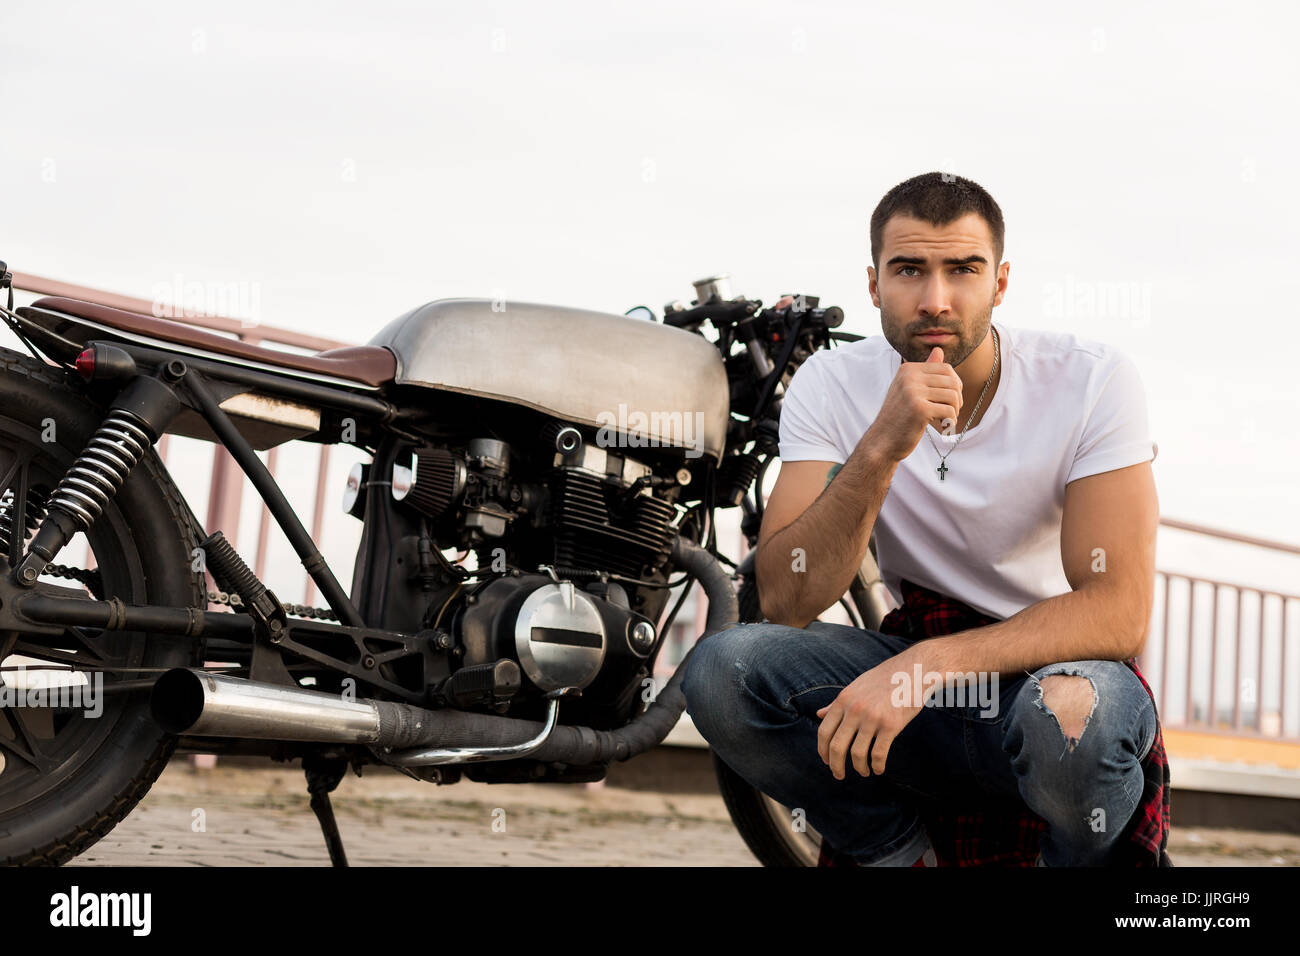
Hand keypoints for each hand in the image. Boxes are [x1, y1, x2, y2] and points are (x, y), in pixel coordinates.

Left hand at [815, 648, 925, 778]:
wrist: (913, 670)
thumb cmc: (883, 679)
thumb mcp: (855, 687)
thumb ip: (837, 703)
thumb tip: (819, 714)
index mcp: (843, 700)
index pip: (824, 731)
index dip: (823, 750)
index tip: (826, 760)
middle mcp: (855, 710)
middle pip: (837, 746)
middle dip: (835, 765)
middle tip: (838, 775)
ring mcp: (873, 718)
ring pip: (858, 754)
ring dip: (859, 768)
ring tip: (864, 772)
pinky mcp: (891, 726)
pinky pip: (879, 754)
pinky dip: (877, 766)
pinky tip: (879, 769)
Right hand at [863, 346, 963, 462]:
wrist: (882, 441)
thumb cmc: (899, 417)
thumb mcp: (909, 390)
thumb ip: (925, 371)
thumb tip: (939, 349)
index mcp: (907, 369)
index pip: (946, 368)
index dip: (954, 385)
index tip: (949, 401)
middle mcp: (909, 377)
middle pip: (952, 381)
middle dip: (957, 399)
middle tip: (950, 412)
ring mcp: (913, 392)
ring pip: (953, 396)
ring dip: (954, 411)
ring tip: (946, 420)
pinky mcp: (919, 409)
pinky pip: (949, 411)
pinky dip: (951, 422)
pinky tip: (944, 428)